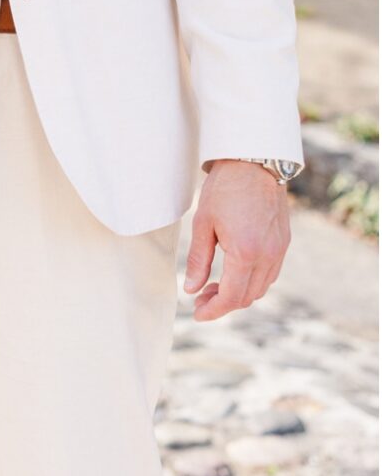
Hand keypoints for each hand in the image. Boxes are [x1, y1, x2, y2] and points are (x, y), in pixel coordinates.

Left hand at [183, 160, 290, 320]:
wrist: (254, 161)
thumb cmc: (225, 188)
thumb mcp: (203, 223)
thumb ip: (198, 259)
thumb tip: (191, 288)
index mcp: (246, 252)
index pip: (231, 297)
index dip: (214, 310)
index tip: (198, 313)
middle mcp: (268, 256)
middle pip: (247, 297)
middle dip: (223, 303)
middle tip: (200, 298)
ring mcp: (279, 250)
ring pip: (260, 287)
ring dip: (239, 293)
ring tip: (214, 286)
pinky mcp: (283, 242)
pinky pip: (270, 273)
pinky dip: (252, 280)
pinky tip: (234, 272)